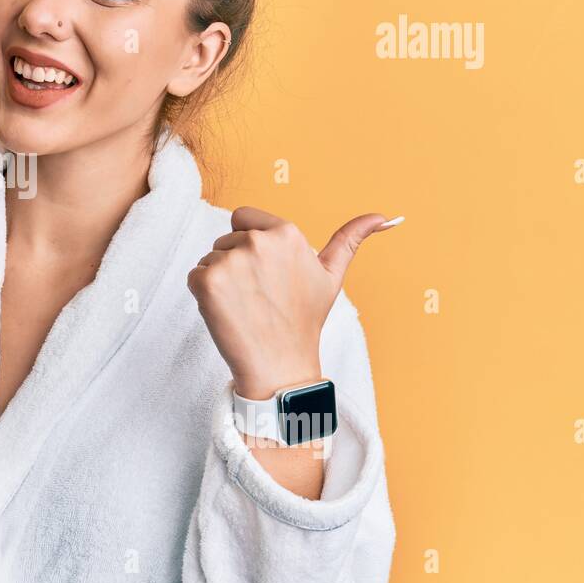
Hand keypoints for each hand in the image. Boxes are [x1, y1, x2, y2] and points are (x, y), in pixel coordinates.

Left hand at [187, 206, 401, 399]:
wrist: (280, 366)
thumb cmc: (304, 320)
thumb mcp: (331, 275)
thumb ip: (352, 239)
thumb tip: (388, 217)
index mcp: (287, 232)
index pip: (243, 218)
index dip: (251, 246)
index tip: (267, 275)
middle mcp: (259, 241)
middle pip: (225, 240)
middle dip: (236, 265)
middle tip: (259, 296)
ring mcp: (231, 261)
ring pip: (210, 258)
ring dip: (221, 280)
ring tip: (246, 305)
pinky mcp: (207, 281)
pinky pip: (194, 275)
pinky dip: (203, 294)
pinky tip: (228, 312)